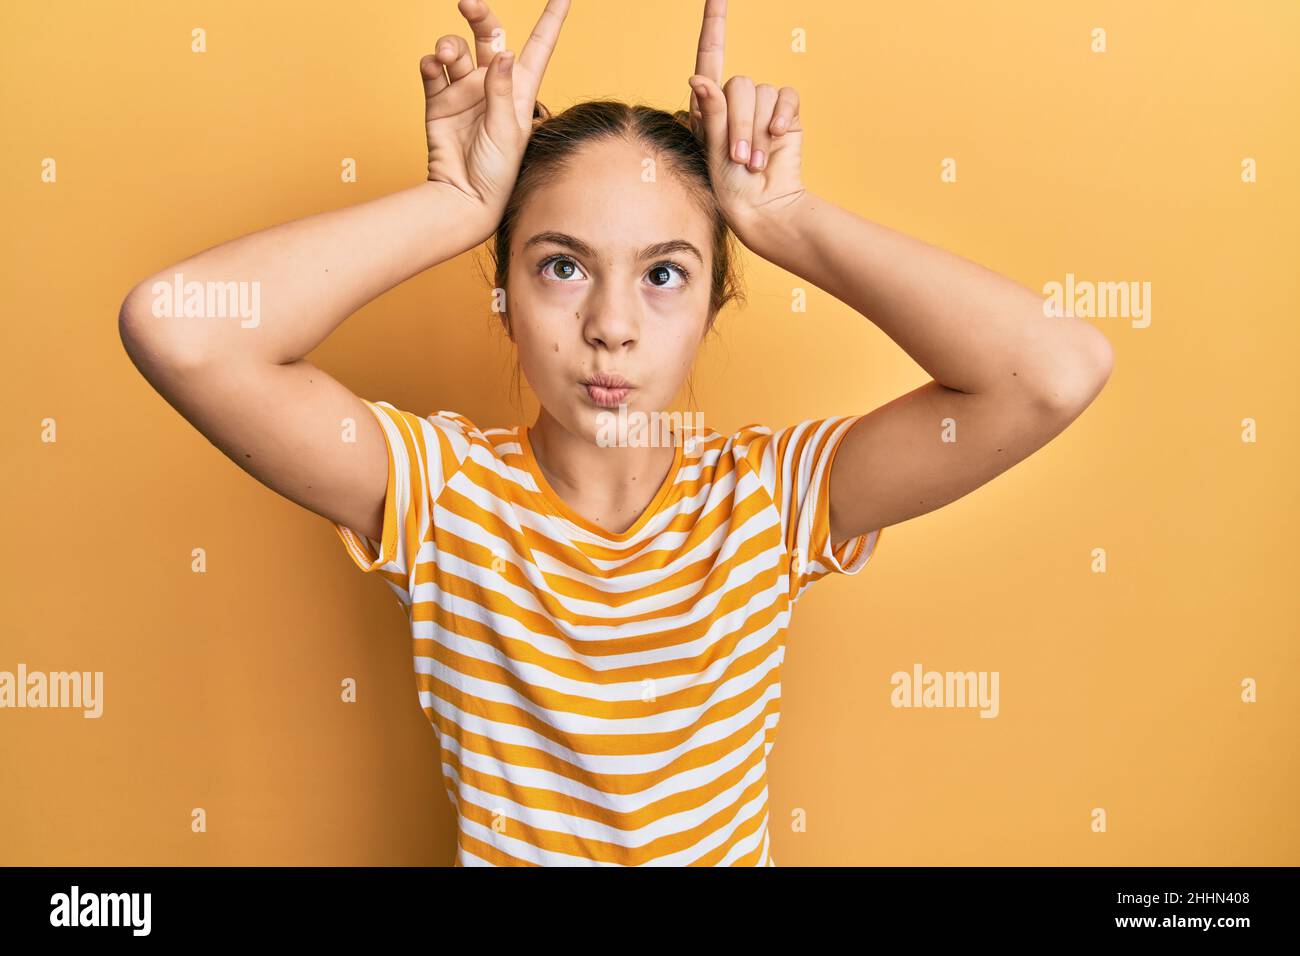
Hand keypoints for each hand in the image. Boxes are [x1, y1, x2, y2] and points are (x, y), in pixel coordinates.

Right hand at [421, 0, 569, 233]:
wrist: (464, 197)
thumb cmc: (498, 172)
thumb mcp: (508, 131)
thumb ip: (502, 91)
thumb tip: (503, 53)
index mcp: (521, 88)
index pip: (540, 45)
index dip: (551, 18)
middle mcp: (493, 84)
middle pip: (489, 35)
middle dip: (479, 14)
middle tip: (468, 3)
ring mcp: (465, 91)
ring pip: (457, 50)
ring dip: (449, 44)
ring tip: (445, 55)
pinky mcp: (440, 102)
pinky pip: (433, 72)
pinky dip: (430, 63)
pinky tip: (432, 65)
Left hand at [686, 0, 806, 248]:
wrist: (762, 208)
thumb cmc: (729, 188)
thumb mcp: (711, 151)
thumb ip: (709, 114)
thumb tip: (698, 78)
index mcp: (709, 106)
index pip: (710, 56)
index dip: (714, 25)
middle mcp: (736, 102)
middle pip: (739, 85)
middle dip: (738, 123)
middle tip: (738, 158)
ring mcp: (763, 109)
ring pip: (762, 93)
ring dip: (756, 130)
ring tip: (753, 162)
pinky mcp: (787, 117)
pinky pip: (786, 97)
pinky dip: (782, 116)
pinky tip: (778, 136)